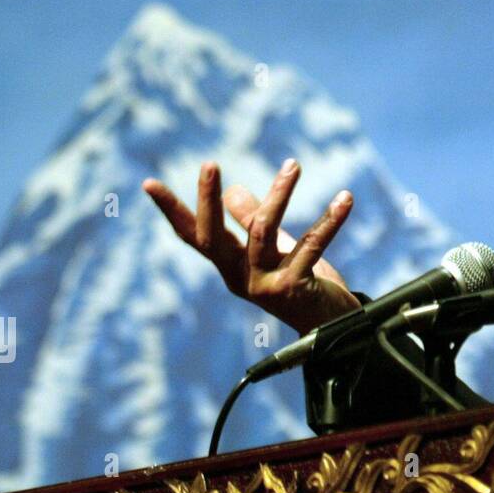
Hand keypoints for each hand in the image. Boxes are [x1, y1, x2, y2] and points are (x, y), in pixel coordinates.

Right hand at [142, 159, 358, 335]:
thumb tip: (233, 191)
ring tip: (294, 165)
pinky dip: (330, 220)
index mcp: (231, 266)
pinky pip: (311, 246)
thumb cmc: (302, 284)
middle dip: (208, 200)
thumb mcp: (274, 250)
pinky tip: (345, 198)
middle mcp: (241, 278)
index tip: (148, 184)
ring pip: (263, 233)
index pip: (194, 236)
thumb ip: (253, 222)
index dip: (171, 211)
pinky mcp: (294, 288)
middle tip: (209, 164)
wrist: (331, 327)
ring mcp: (265, 285)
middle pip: (214, 238)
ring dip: (279, 195)